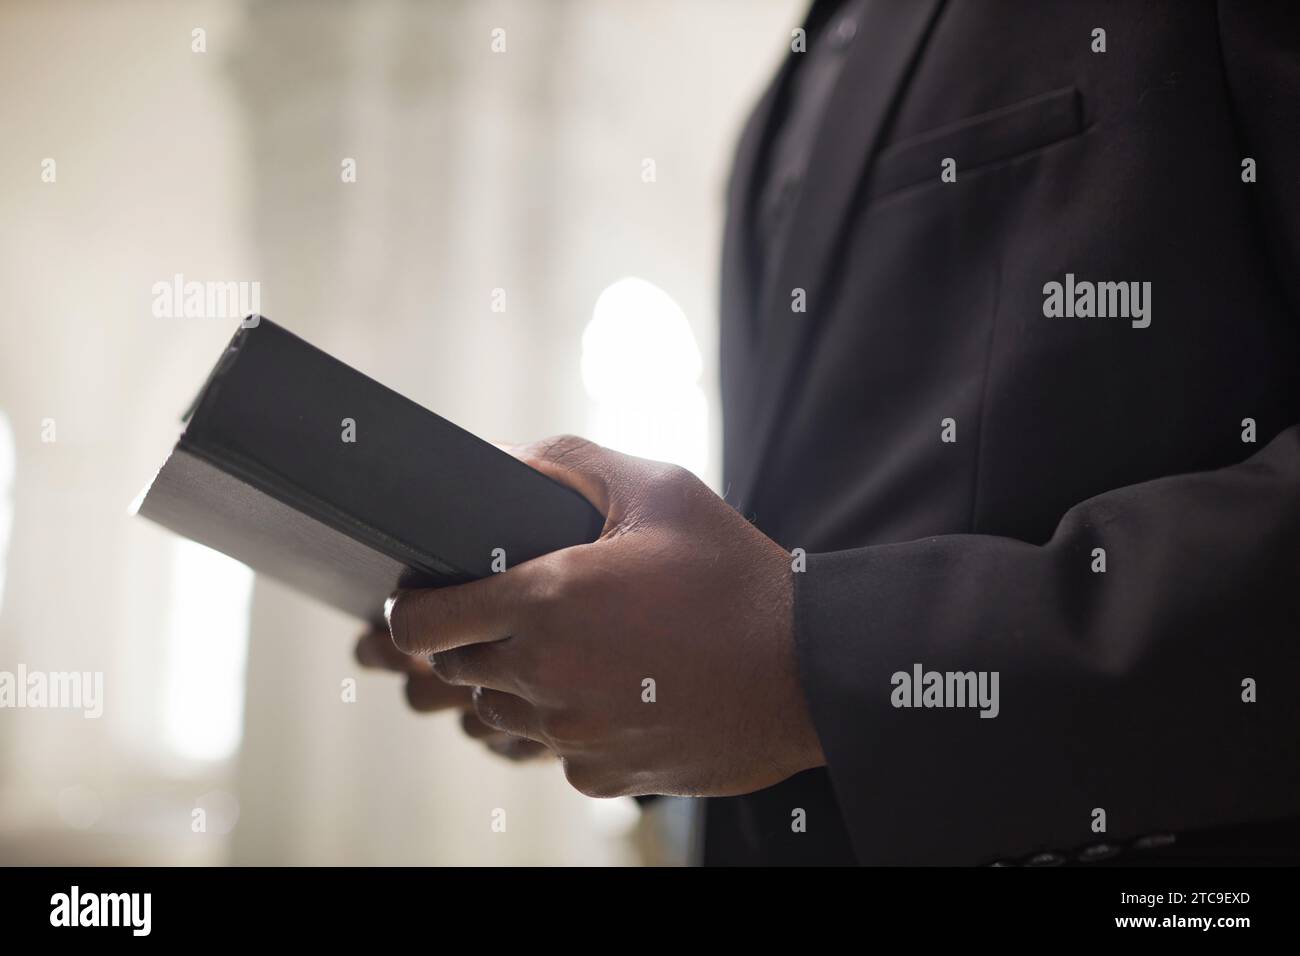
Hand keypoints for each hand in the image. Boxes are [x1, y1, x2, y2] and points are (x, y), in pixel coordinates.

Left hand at [384, 435, 823, 798]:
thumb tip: (507, 463)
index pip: (422, 622)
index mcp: (548, 598)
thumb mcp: (660, 489)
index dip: (416, 607)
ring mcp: (573, 735)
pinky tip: (618, 691)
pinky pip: (555, 751)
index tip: (432, 596)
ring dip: (519, 682)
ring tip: (579, 648)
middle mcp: (547, 674)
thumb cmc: (735, 576)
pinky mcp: (603, 776)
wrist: (810, 671)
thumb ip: (571, 463)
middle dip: (474, 638)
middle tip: (525, 610)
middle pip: (457, 668)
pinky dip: (569, 725)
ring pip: (501, 714)